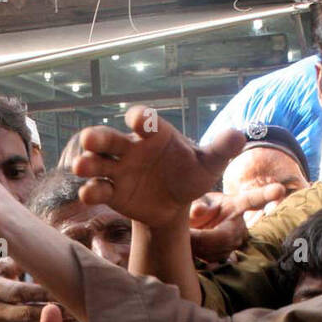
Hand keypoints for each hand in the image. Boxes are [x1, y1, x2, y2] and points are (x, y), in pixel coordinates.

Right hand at [74, 107, 244, 227]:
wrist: (174, 203)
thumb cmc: (189, 174)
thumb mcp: (208, 164)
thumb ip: (220, 149)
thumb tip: (240, 135)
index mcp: (154, 134)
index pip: (144, 120)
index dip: (140, 118)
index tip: (139, 120)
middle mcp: (130, 148)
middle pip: (109, 137)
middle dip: (97, 137)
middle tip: (90, 140)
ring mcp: (117, 170)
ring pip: (96, 162)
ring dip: (87, 162)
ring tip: (81, 167)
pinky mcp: (111, 192)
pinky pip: (98, 189)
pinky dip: (91, 191)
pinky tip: (89, 193)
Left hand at [188, 185, 285, 263]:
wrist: (196, 227)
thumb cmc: (199, 209)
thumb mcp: (197, 200)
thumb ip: (196, 204)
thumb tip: (198, 210)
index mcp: (236, 205)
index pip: (253, 199)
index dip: (266, 194)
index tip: (279, 189)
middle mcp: (240, 226)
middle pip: (225, 237)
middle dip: (202, 238)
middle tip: (185, 233)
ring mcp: (236, 243)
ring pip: (218, 251)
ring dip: (199, 248)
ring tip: (186, 238)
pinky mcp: (228, 256)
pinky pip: (215, 261)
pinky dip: (201, 257)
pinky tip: (193, 250)